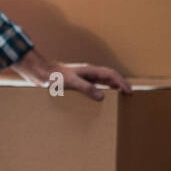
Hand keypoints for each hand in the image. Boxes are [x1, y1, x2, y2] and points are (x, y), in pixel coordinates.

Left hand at [9, 48, 131, 100]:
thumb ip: (86, 88)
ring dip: (112, 87)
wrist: (40, 73)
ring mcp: (82, 77)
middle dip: (120, 84)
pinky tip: (99, 100)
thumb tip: (102, 96)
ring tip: (118, 97)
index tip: (130, 91)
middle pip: (109, 77)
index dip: (122, 82)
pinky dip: (101, 92)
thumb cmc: (53, 77)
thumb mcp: (70, 83)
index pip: (111, 74)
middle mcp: (88, 73)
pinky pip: (93, 87)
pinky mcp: (76, 83)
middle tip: (129, 94)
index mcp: (89, 70)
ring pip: (102, 81)